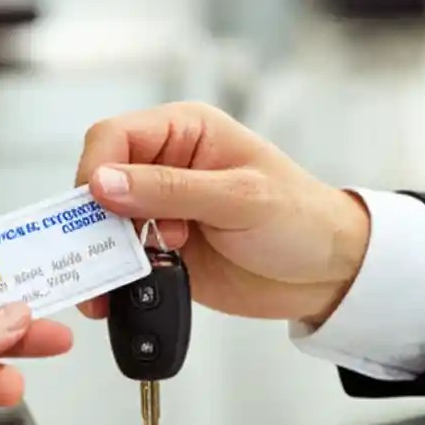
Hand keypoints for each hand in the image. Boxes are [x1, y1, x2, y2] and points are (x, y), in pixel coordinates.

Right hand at [76, 102, 369, 322]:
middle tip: (103, 252)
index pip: (115, 137)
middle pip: (99, 182)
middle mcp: (167, 167)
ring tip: (116, 282)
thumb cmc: (302, 219)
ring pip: (104, 226)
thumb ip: (169, 189)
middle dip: (94, 220)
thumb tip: (104, 182)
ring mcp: (163, 212)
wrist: (330, 275)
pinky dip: (117, 279)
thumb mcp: (240, 198)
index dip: (96, 169)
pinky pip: (123, 261)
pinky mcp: (163, 251)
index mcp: (186, 132)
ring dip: (103, 254)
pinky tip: (123, 293)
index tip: (97, 207)